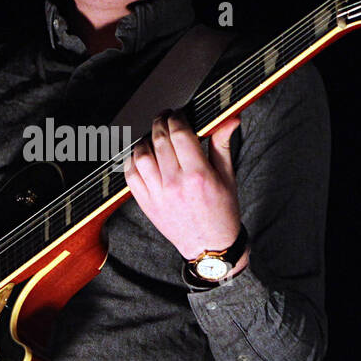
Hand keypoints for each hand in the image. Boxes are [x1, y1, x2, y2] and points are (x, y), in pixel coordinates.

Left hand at [123, 110, 249, 275]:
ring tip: (153, 136)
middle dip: (161, 122)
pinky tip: (142, 155)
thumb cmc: (222, 212)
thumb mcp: (228, 177)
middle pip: (159, 140)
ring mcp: (158, 195)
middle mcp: (175, 184)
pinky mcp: (146, 204)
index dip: (177, 117)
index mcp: (198, 175)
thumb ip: (223, 144)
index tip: (178, 113)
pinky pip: (130, 175)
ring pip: (140, 155)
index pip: (179, 133)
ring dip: (145, 140)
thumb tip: (230, 118)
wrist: (209, 248)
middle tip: (165, 118)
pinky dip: (132, 161)